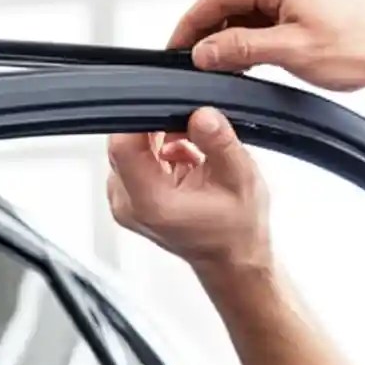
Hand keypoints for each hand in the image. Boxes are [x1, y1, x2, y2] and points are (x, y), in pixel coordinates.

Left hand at [107, 107, 269, 271]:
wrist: (230, 257)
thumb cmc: (235, 228)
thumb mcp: (241, 178)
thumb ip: (219, 143)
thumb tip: (203, 114)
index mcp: (152, 203)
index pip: (123, 145)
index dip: (142, 117)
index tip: (168, 106)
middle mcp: (129, 204)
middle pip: (125, 143)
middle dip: (157, 127)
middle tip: (192, 133)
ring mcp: (124, 202)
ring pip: (128, 147)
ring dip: (158, 139)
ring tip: (192, 154)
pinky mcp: (126, 196)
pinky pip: (131, 158)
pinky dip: (156, 151)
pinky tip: (182, 161)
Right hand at [169, 0, 364, 90]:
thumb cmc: (360, 49)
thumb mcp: (291, 52)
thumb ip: (241, 48)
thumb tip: (203, 51)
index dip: (191, 23)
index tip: (174, 49)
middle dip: (208, 31)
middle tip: (189, 62)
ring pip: (248, 8)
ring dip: (230, 36)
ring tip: (216, 67)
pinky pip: (267, 13)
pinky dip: (251, 35)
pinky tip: (244, 59)